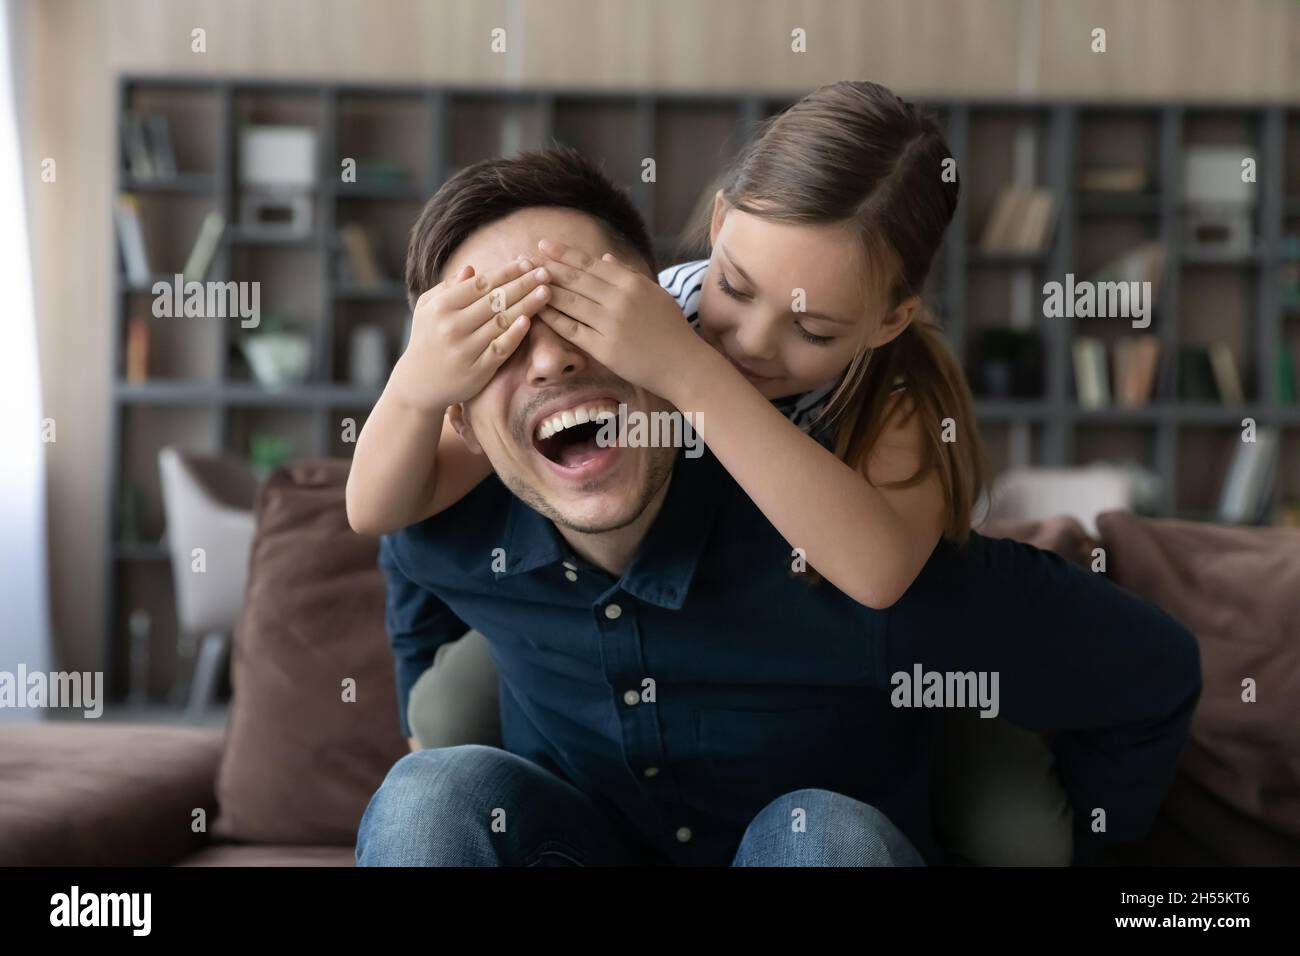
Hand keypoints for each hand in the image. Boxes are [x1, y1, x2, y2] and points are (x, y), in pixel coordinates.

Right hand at [387, 257, 551, 413]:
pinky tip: (530, 320)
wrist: (418, 383)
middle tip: (545, 272)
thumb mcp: (427, 309)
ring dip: (527, 305)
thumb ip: (448, 288)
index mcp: (441, 306)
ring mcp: (465, 349)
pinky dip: (515, 335)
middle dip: (523, 284)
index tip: (527, 262)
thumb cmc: (427, 338)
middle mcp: (452, 326)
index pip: (480, 284)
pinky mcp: (477, 370)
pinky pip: (500, 349)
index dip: (506, 272)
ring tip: (546, 292)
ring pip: (501, 322)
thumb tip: (471, 268)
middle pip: (495, 300)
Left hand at [532, 239, 705, 401]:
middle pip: (575, 279)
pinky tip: (536, 310)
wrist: (683, 364)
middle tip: (522, 258)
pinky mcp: (603, 349)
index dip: (564, 254)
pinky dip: (552, 318)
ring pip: (569, 302)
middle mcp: (619, 300)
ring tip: (525, 281)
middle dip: (546, 267)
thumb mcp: (654, 294)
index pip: (590, 264)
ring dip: (544, 290)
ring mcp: (610, 324)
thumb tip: (604, 256)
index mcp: (632, 283)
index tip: (543, 244)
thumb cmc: (670, 329)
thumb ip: (628, 274)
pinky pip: (570, 330)